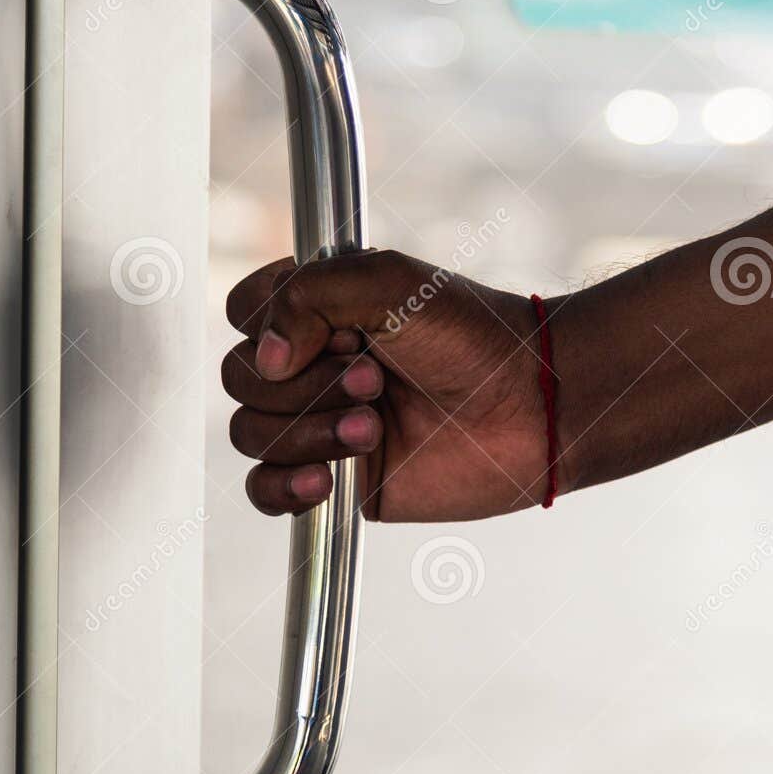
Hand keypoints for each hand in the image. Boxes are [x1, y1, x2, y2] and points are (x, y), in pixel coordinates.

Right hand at [222, 250, 551, 521]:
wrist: (530, 408)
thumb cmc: (477, 339)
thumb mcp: (388, 282)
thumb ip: (308, 296)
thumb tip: (264, 356)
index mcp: (322, 310)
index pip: (244, 313)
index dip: (272, 327)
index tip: (335, 332)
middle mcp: (315, 365)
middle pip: (242, 378)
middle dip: (305, 384)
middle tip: (375, 379)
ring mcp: (322, 423)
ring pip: (252, 434)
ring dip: (309, 431)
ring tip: (374, 425)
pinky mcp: (338, 479)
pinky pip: (265, 491)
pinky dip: (282, 486)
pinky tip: (324, 480)